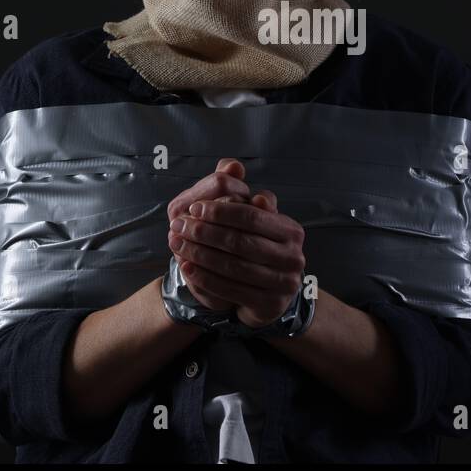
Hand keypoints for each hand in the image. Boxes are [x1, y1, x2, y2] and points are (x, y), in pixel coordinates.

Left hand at [169, 184, 305, 329]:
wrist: (268, 294)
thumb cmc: (256, 248)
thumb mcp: (254, 221)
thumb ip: (241, 193)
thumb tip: (233, 166)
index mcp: (291, 231)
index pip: (252, 216)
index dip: (221, 211)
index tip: (194, 208)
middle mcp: (294, 257)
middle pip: (241, 242)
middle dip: (205, 233)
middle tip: (177, 226)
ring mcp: (285, 283)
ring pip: (233, 266)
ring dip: (200, 255)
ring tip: (176, 245)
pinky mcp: (270, 305)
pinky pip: (231, 289)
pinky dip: (205, 278)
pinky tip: (186, 268)